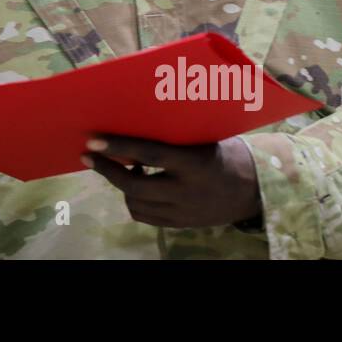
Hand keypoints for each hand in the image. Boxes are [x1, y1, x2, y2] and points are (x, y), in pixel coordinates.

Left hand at [81, 135, 261, 228]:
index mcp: (194, 163)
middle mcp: (187, 191)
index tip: (92, 140)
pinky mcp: (180, 224)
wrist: (251, 189)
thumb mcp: (202, 137)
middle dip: (107, 170)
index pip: (150, 154)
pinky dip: (133, 200)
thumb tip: (131, 116)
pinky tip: (135, 184)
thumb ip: (172, 134)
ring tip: (117, 166)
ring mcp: (183, 212)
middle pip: (135, 186)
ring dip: (120, 184)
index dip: (119, 147)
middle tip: (89, 155)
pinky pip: (145, 216)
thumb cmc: (222, 151)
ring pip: (136, 203)